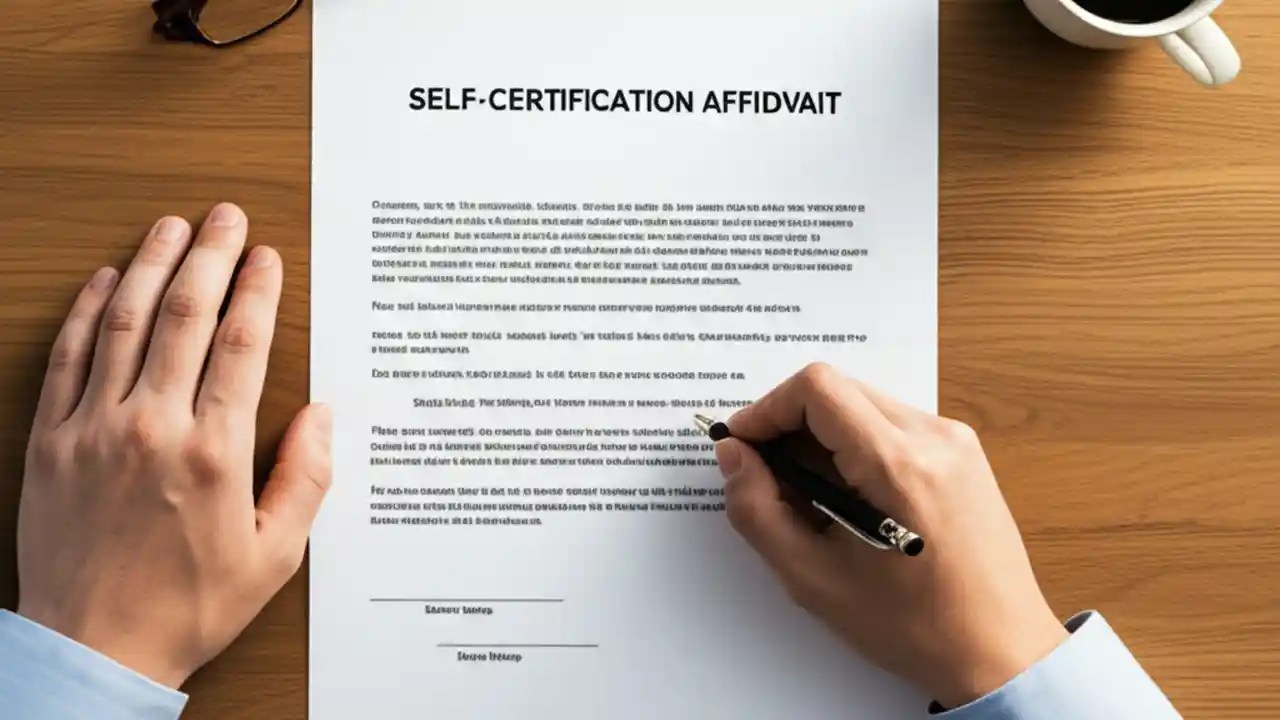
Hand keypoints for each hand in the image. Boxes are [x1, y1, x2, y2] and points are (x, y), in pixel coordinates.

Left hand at [17, 203, 331, 688]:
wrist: (95, 649)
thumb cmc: (189, 606)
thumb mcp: (275, 555)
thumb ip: (306, 479)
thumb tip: (322, 416)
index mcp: (213, 453)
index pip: (240, 345)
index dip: (257, 291)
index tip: (267, 257)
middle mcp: (152, 428)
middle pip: (183, 317)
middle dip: (209, 256)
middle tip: (225, 217)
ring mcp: (94, 430)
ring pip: (123, 324)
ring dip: (149, 266)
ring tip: (170, 227)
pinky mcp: (50, 441)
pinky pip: (67, 359)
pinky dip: (86, 312)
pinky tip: (103, 280)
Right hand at [716, 363, 1065, 707]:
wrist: (1001, 652)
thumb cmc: (914, 627)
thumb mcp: (814, 579)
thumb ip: (758, 510)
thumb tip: (733, 454)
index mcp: (898, 465)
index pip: (817, 388)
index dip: (766, 409)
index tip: (743, 446)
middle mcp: (934, 437)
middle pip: (838, 390)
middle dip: (790, 425)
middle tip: (769, 479)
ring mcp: (956, 441)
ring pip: (863, 404)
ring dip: (823, 438)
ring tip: (813, 501)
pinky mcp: (964, 453)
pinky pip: (892, 425)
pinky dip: (856, 447)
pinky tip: (851, 500)